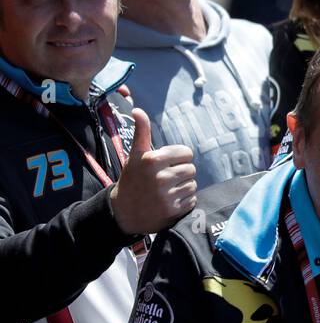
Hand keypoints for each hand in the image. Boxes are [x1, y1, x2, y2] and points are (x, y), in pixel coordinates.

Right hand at [109, 110, 197, 234]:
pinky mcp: (173, 210)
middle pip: (191, 169)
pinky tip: (170, 201)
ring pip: (193, 184)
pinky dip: (184, 201)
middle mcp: (160, 177)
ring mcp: (167, 195)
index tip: (167, 164)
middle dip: (181, 172)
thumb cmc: (132, 179)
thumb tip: (137, 110)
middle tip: (166, 179)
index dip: (178, 158)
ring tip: (167, 190)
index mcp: (152, 160)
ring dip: (183, 187)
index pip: (186, 152)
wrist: (123, 212)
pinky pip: (192, 199)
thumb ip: (141, 132)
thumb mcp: (135, 155)